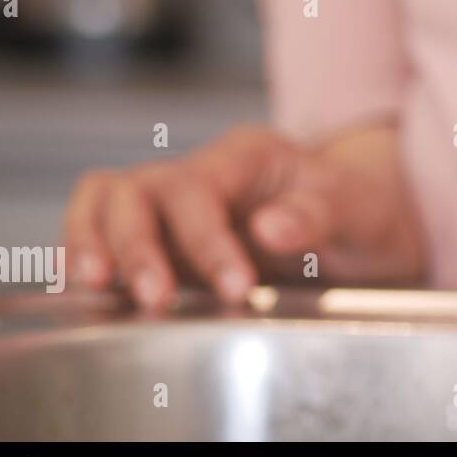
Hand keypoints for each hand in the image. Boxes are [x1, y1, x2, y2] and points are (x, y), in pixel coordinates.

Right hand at [63, 123, 424, 308]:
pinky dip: (87, 252)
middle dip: (139, 247)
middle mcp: (202, 174)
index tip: (235, 288)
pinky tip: (88, 289)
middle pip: (139, 190)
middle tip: (157, 300)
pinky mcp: (166, 241)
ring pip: (107, 202)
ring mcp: (178, 207)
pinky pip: (105, 232)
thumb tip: (270, 227)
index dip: (206, 240)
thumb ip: (318, 214)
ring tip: (95, 287)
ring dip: (94, 242)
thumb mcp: (360, 208)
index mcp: (247, 156)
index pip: (200, 188)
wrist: (368, 221)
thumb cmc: (363, 206)